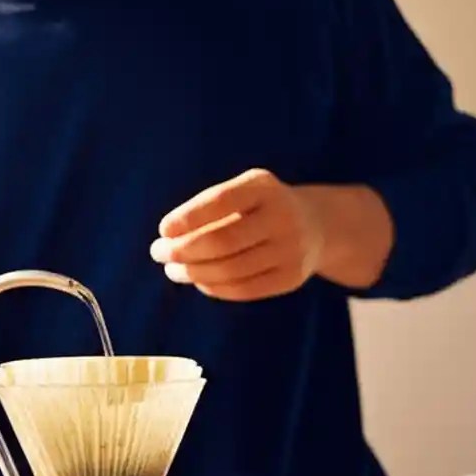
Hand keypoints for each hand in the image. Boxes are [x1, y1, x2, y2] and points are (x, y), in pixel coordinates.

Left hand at [150, 169, 325, 300]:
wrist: (316, 225)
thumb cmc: (259, 207)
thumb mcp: (241, 193)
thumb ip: (208, 211)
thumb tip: (168, 240)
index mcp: (263, 186)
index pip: (220, 200)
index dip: (188, 217)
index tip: (162, 230)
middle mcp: (282, 216)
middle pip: (222, 241)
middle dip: (183, 250)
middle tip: (158, 253)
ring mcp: (290, 249)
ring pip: (230, 270)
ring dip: (192, 273)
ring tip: (172, 270)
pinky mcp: (291, 278)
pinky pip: (243, 289)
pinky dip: (213, 287)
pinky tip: (198, 281)